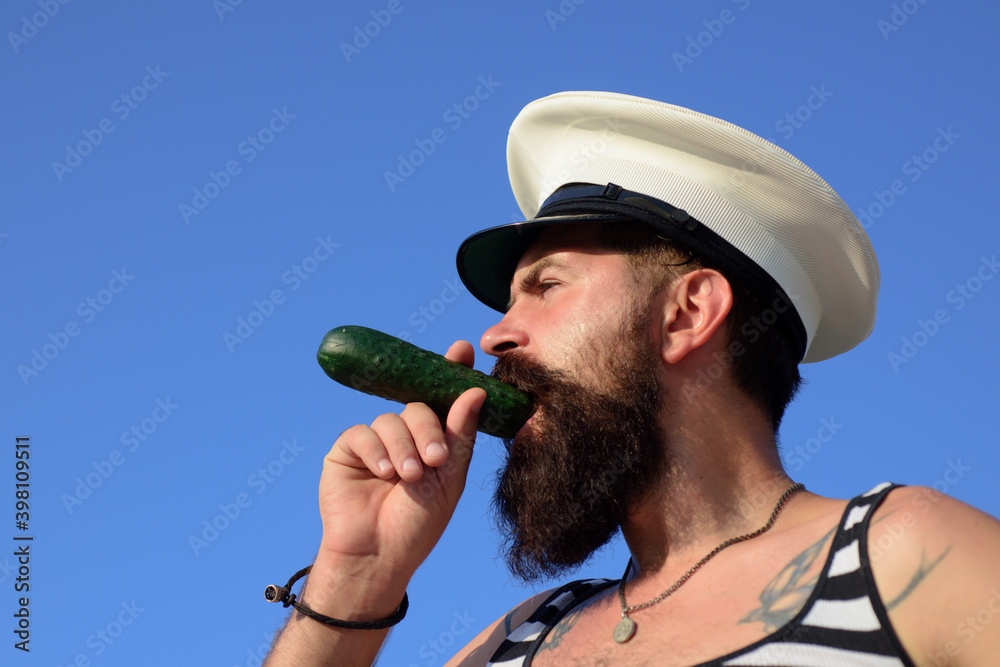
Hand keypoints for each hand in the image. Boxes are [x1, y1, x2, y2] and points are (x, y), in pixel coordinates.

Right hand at [314, 340, 486, 599]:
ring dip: (403, 447)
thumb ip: (460, 434)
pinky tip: (384, 474)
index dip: (451, 372)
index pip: (443, 399)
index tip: (462, 350)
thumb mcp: (449, 478)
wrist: (379, 556)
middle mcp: (405, 435)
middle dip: (429, 430)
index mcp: (435, 440)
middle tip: (435, 460)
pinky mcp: (347, 451)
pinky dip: (376, 451)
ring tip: (409, 477)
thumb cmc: (418, 524)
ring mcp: (375, 442)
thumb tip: (475, 390)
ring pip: (390, 419)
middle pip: (418, 406)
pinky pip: (361, 433)